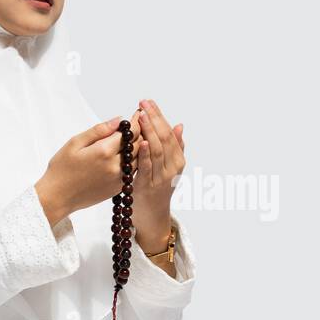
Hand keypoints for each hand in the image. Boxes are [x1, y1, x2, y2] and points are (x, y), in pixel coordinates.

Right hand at [34, 116, 131, 225]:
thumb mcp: (75, 143)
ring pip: (138, 158)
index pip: (130, 132)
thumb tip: (119, 120)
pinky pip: (133, 170)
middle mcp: (115, 166)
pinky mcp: (118, 188)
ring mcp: (119, 179)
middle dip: (140, 132)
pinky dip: (134, 160)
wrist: (58, 197)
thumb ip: (98, 130)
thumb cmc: (62, 169)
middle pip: (138, 144)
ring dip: (139, 146)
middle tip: (138, 123)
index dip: (136, 121)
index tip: (137, 114)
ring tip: (134, 137)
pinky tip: (127, 154)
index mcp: (104, 151)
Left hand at [129, 98, 184, 253]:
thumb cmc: (158, 189)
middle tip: (143, 103)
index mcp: (178, 160)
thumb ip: (175, 147)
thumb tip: (179, 125)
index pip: (170, 133)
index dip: (160, 116)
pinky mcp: (147, 186)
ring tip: (141, 115)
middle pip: (165, 138)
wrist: (153, 217)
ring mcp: (161, 177)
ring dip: (149, 131)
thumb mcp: (170, 167)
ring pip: (157, 150)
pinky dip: (144, 154)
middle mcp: (172, 167)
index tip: (149, 102)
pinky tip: (140, 141)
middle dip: (154, 119)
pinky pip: (146, 168)